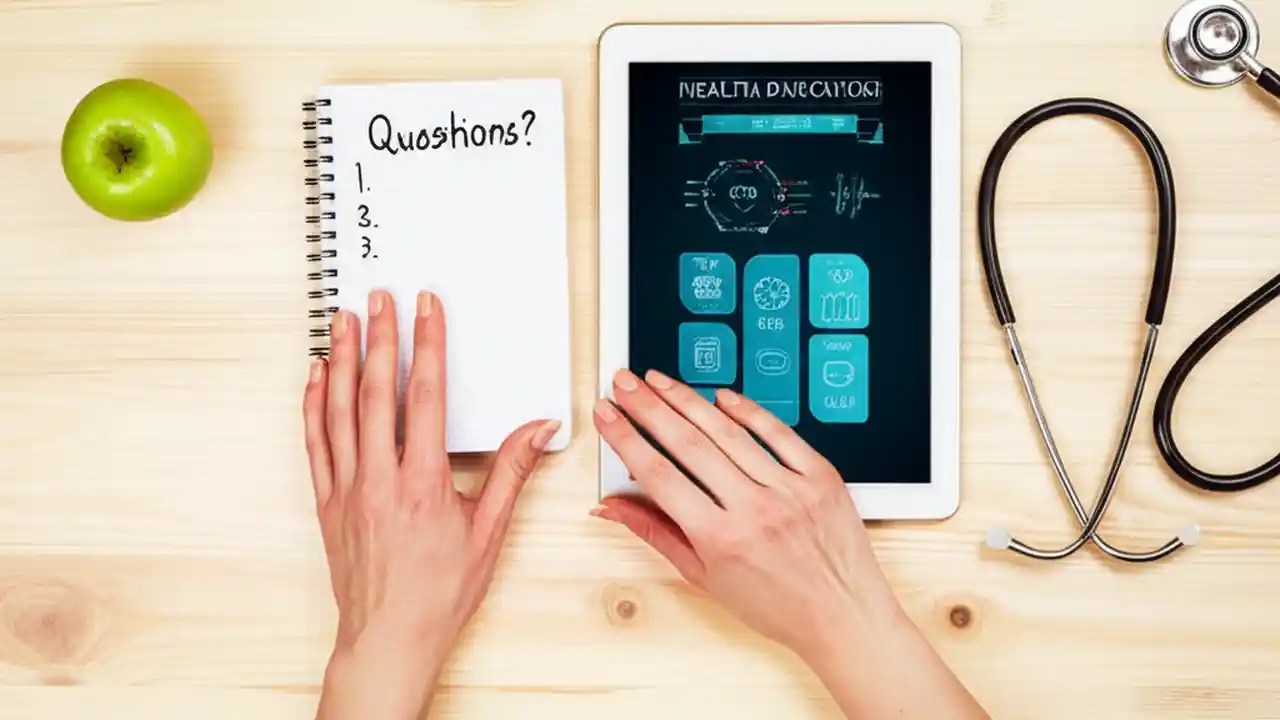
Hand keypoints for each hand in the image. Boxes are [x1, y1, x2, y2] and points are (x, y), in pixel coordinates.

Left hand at [303, 290, 559, 719]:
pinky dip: (313, 405)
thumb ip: (512, 473)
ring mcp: (347, 489)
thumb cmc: (440, 592)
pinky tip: (315, 377)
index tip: (426, 310)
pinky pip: (315, 442)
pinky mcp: (327, 502)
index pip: (426, 397)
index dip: (428, 345)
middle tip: (379, 298)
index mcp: (423, 483)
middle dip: (379, 338)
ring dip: (340, 360)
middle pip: (376, 392)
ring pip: (338, 410)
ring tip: (343, 320)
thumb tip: (538, 430)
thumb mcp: (489, 532)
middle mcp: (379, 480)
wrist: (390, 638)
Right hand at [593, 369, 984, 718]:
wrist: (842, 616)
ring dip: (687, 400)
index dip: (626, 438)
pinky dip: (747, 410)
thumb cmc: (775, 605)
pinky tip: (721, 395)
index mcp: (720, 538)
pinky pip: (777, 432)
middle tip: (624, 383)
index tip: (607, 414)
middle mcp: (755, 509)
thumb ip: (656, 533)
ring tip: (659, 381)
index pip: (658, 474)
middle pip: (688, 443)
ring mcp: (790, 488)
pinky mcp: (820, 476)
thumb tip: (612, 507)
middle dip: (648, 406)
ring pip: (728, 431)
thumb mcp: (704, 578)